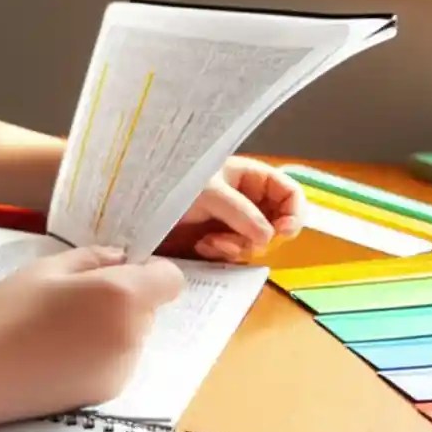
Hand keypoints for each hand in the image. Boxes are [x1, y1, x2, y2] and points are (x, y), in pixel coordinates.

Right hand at [0, 247, 183, 416]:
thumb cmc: (7, 311)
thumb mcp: (46, 268)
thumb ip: (92, 258)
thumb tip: (119, 258)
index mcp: (122, 296)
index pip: (170, 279)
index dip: (149, 270)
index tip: (117, 270)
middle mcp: (132, 335)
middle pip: (149, 308)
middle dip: (123, 299)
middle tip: (73, 298)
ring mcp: (122, 369)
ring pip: (132, 336)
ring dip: (111, 327)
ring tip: (59, 329)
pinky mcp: (106, 393)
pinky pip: (116, 362)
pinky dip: (98, 354)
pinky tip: (57, 354)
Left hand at [157, 156, 305, 262]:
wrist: (137, 205)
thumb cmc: (171, 183)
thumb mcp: (209, 191)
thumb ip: (240, 212)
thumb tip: (268, 238)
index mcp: (249, 177)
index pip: (289, 193)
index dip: (294, 212)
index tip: (284, 231)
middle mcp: (244, 200)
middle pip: (277, 223)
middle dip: (263, 236)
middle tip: (247, 242)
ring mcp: (230, 221)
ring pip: (256, 243)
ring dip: (239, 246)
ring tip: (213, 242)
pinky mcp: (215, 241)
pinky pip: (234, 254)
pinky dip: (222, 253)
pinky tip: (203, 247)